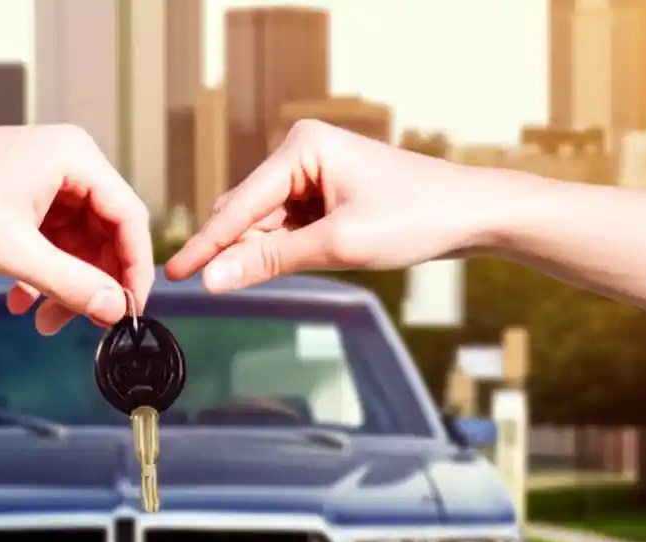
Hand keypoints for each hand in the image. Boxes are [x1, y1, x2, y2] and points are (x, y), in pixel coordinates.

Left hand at [0, 125, 152, 333]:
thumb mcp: (13, 252)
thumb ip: (71, 283)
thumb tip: (116, 310)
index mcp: (75, 157)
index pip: (130, 218)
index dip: (135, 270)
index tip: (130, 312)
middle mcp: (67, 161)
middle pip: (106, 232)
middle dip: (93, 283)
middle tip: (84, 323)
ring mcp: (44, 176)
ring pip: (77, 241)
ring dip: (64, 283)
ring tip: (43, 320)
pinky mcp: (23, 191)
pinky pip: (51, 238)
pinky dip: (42, 270)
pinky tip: (20, 299)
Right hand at [165, 119, 524, 290]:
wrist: (472, 214)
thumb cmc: (415, 217)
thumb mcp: (337, 245)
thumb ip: (270, 262)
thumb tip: (214, 279)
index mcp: (302, 147)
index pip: (239, 204)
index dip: (206, 244)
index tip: (173, 274)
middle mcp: (302, 152)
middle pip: (247, 213)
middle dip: (235, 251)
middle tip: (206, 290)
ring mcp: (313, 172)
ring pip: (265, 224)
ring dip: (262, 254)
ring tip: (271, 275)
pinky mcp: (325, 194)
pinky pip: (287, 227)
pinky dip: (283, 251)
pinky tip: (292, 266)